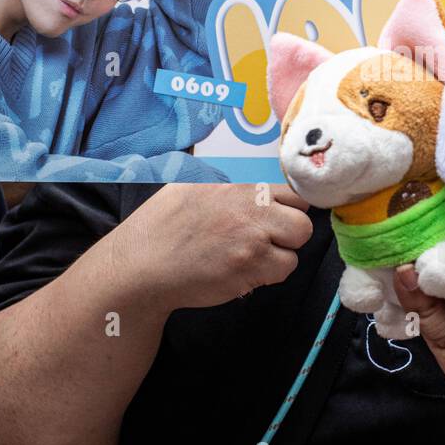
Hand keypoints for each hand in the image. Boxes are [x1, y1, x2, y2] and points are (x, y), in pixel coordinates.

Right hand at [114, 183, 313, 310]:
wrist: (142, 266)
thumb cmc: (163, 227)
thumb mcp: (191, 184)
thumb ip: (225, 179)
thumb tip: (250, 170)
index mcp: (238, 184)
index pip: (292, 189)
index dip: (288, 205)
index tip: (279, 214)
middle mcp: (249, 207)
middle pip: (303, 217)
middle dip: (290, 230)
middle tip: (267, 238)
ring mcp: (252, 238)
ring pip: (297, 246)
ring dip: (280, 254)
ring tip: (252, 256)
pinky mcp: (250, 267)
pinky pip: (283, 270)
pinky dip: (268, 275)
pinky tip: (244, 271)